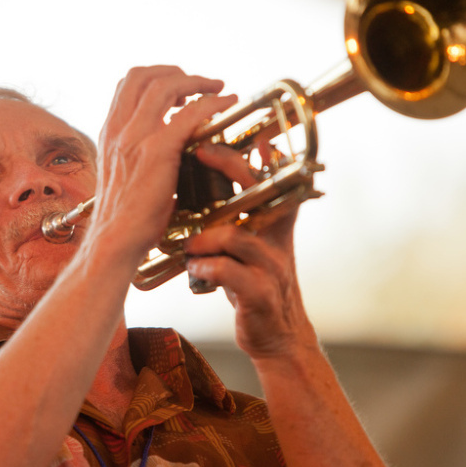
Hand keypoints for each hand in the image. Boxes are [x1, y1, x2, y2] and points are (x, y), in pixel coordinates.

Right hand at [89, 66, 237, 259]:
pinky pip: (191, 114)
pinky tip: (228, 104)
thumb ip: (139, 159)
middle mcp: (119, 129)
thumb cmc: (124, 221)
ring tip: (217, 89)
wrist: (115, 242)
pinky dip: (213, 103)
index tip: (178, 89)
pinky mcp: (158, 151)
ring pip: (166, 85)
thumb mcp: (124, 179)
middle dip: (175, 72)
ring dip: (196, 81)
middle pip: (143, 75)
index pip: (126, 85)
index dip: (155, 77)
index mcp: (109, 134)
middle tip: (200, 84)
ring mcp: (136, 138)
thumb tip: (169, 158)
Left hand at [183, 144, 314, 358]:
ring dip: (206, 235)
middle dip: (230, 167)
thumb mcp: (254, 240)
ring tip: (189, 242)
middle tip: (199, 153)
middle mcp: (276, 236)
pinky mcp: (260, 293)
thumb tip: (229, 167)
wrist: (277, 335)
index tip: (221, 130)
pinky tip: (195, 269)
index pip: (269, 174)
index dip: (251, 149)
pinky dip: (206, 267)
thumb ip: (243, 206)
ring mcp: (271, 265)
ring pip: (237, 236)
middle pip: (260, 190)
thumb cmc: (255, 280)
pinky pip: (230, 272)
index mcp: (274, 220)